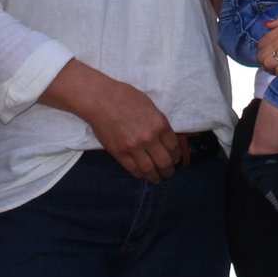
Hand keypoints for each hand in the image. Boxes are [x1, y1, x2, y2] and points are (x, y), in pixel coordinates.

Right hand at [69, 70, 187, 183]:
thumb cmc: (126, 97)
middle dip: (168, 171)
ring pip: (149, 170)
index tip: (175, 160)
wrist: (101, 99)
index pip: (174, 148)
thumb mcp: (150, 107)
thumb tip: (165, 139)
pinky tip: (141, 174)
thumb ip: (158, 124)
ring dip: (155, 177)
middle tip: (168, 173)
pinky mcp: (119, 153)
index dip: (176, 156)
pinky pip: (133, 169)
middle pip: (165, 162)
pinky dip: (139, 174)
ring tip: (156, 178)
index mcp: (159, 124)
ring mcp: (134, 147)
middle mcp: (149, 138)